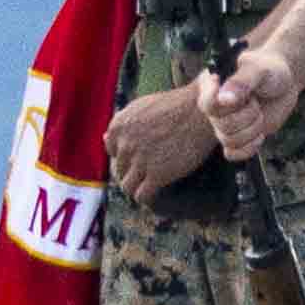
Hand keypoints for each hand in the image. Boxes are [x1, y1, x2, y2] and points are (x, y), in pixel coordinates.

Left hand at [110, 78, 214, 193]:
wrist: (199, 112)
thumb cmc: (175, 106)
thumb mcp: (141, 108)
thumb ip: (123, 124)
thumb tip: (104, 139)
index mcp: (119, 126)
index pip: (112, 151)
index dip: (126, 155)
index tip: (139, 157)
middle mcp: (125, 145)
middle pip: (121, 169)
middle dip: (132, 171)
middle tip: (147, 173)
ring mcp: (140, 161)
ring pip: (127, 186)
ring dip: (135, 188)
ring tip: (147, 187)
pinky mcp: (157, 175)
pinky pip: (142, 195)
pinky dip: (145, 198)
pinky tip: (154, 194)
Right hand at [201, 37, 304, 162]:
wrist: (284, 84)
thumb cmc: (270, 70)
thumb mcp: (259, 70)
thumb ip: (241, 82)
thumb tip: (223, 99)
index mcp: (213, 85)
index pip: (206, 103)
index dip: (219, 106)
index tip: (236, 99)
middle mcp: (215, 105)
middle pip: (221, 125)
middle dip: (247, 116)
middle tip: (256, 102)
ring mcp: (224, 122)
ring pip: (228, 140)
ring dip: (252, 130)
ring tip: (259, 114)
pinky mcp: (236, 136)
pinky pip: (232, 153)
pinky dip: (248, 149)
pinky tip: (259, 136)